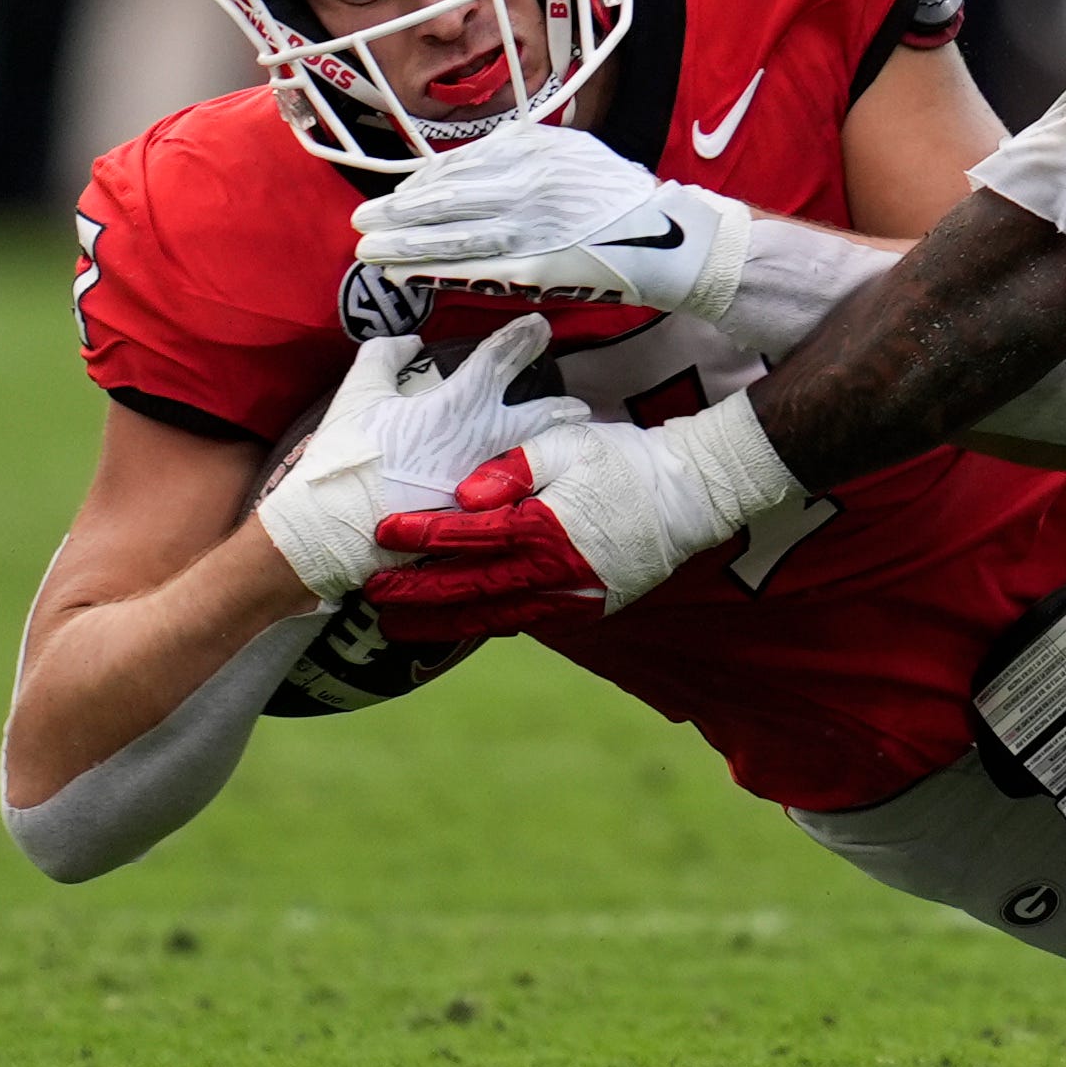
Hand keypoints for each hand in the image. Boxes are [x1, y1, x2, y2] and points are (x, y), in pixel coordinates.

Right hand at [254, 316, 583, 603]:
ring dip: (549, 446)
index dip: (519, 339)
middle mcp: (481, 442)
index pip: (498, 361)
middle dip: (559, 406)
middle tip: (578, 404)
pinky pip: (512, 492)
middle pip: (535, 416)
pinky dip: (527, 484)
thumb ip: (384, 359)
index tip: (538, 326)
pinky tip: (536, 487)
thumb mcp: (358, 395)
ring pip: (530, 456)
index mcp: (456, 406)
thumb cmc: (345, 457)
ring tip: (564, 446)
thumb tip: (409, 340)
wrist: (333, 529)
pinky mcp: (477, 516)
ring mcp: (484, 482)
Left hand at [354, 123, 749, 323]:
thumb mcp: (572, 152)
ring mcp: (528, 227)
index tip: (393, 198)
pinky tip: (404, 275)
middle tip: (361, 224)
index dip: (417, 187)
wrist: (670, 237)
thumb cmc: (620, 197)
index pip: (457, 168)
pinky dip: (432, 271)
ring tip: (368, 252)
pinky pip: (471, 269)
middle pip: (444, 200)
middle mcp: (525, 185)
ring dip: (402, 245)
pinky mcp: (534, 267)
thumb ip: (521, 151)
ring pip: (449, 236)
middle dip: (395, 215)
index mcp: (532, 152)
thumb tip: (466, 165)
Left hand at [366, 399, 801, 636]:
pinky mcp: (587, 607)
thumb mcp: (571, 443)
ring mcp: (572, 596)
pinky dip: (486, 622)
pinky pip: (526, 620)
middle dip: (414, 592)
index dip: (420, 533)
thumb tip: (466, 495)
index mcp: (544, 525)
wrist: (695, 494)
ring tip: (399, 623)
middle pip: (468, 588)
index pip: (466, 535)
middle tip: (370, 592)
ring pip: (491, 616)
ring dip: (441, 620)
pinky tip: (461, 621)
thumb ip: (513, 467)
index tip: (381, 532)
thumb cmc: (628, 459)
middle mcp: (553, 571)